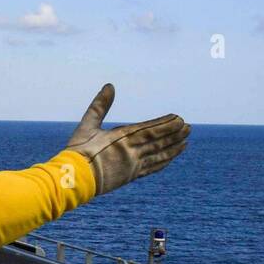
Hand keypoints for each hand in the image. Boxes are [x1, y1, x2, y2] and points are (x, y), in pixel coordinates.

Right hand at [65, 83, 188, 195]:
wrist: (75, 178)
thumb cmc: (79, 150)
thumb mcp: (87, 124)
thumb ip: (100, 105)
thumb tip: (109, 86)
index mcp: (122, 137)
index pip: (150, 129)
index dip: (165, 124)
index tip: (178, 118)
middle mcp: (132, 151)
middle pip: (158, 141)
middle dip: (174, 134)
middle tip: (188, 127)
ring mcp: (134, 165)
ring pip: (159, 155)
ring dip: (174, 147)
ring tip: (186, 141)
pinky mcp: (131, 176)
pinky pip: (153, 168)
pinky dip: (164, 162)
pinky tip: (172, 158)